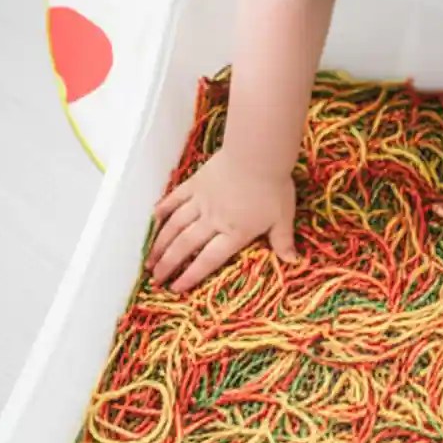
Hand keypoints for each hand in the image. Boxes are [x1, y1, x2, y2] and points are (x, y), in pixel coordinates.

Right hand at [147, 147, 298, 292]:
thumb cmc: (274, 187)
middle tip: (154, 279)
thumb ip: (283, 241)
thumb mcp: (283, 218)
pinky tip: (154, 217)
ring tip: (149, 259)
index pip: (208, 260)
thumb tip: (293, 262)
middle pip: (185, 246)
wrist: (258, 154)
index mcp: (234, 233)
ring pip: (175, 226)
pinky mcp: (196, 183)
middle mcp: (213, 221)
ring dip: (160, 243)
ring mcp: (201, 201)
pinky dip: (164, 208)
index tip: (176, 288)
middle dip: (168, 264)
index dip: (191, 276)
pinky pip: (176, 198)